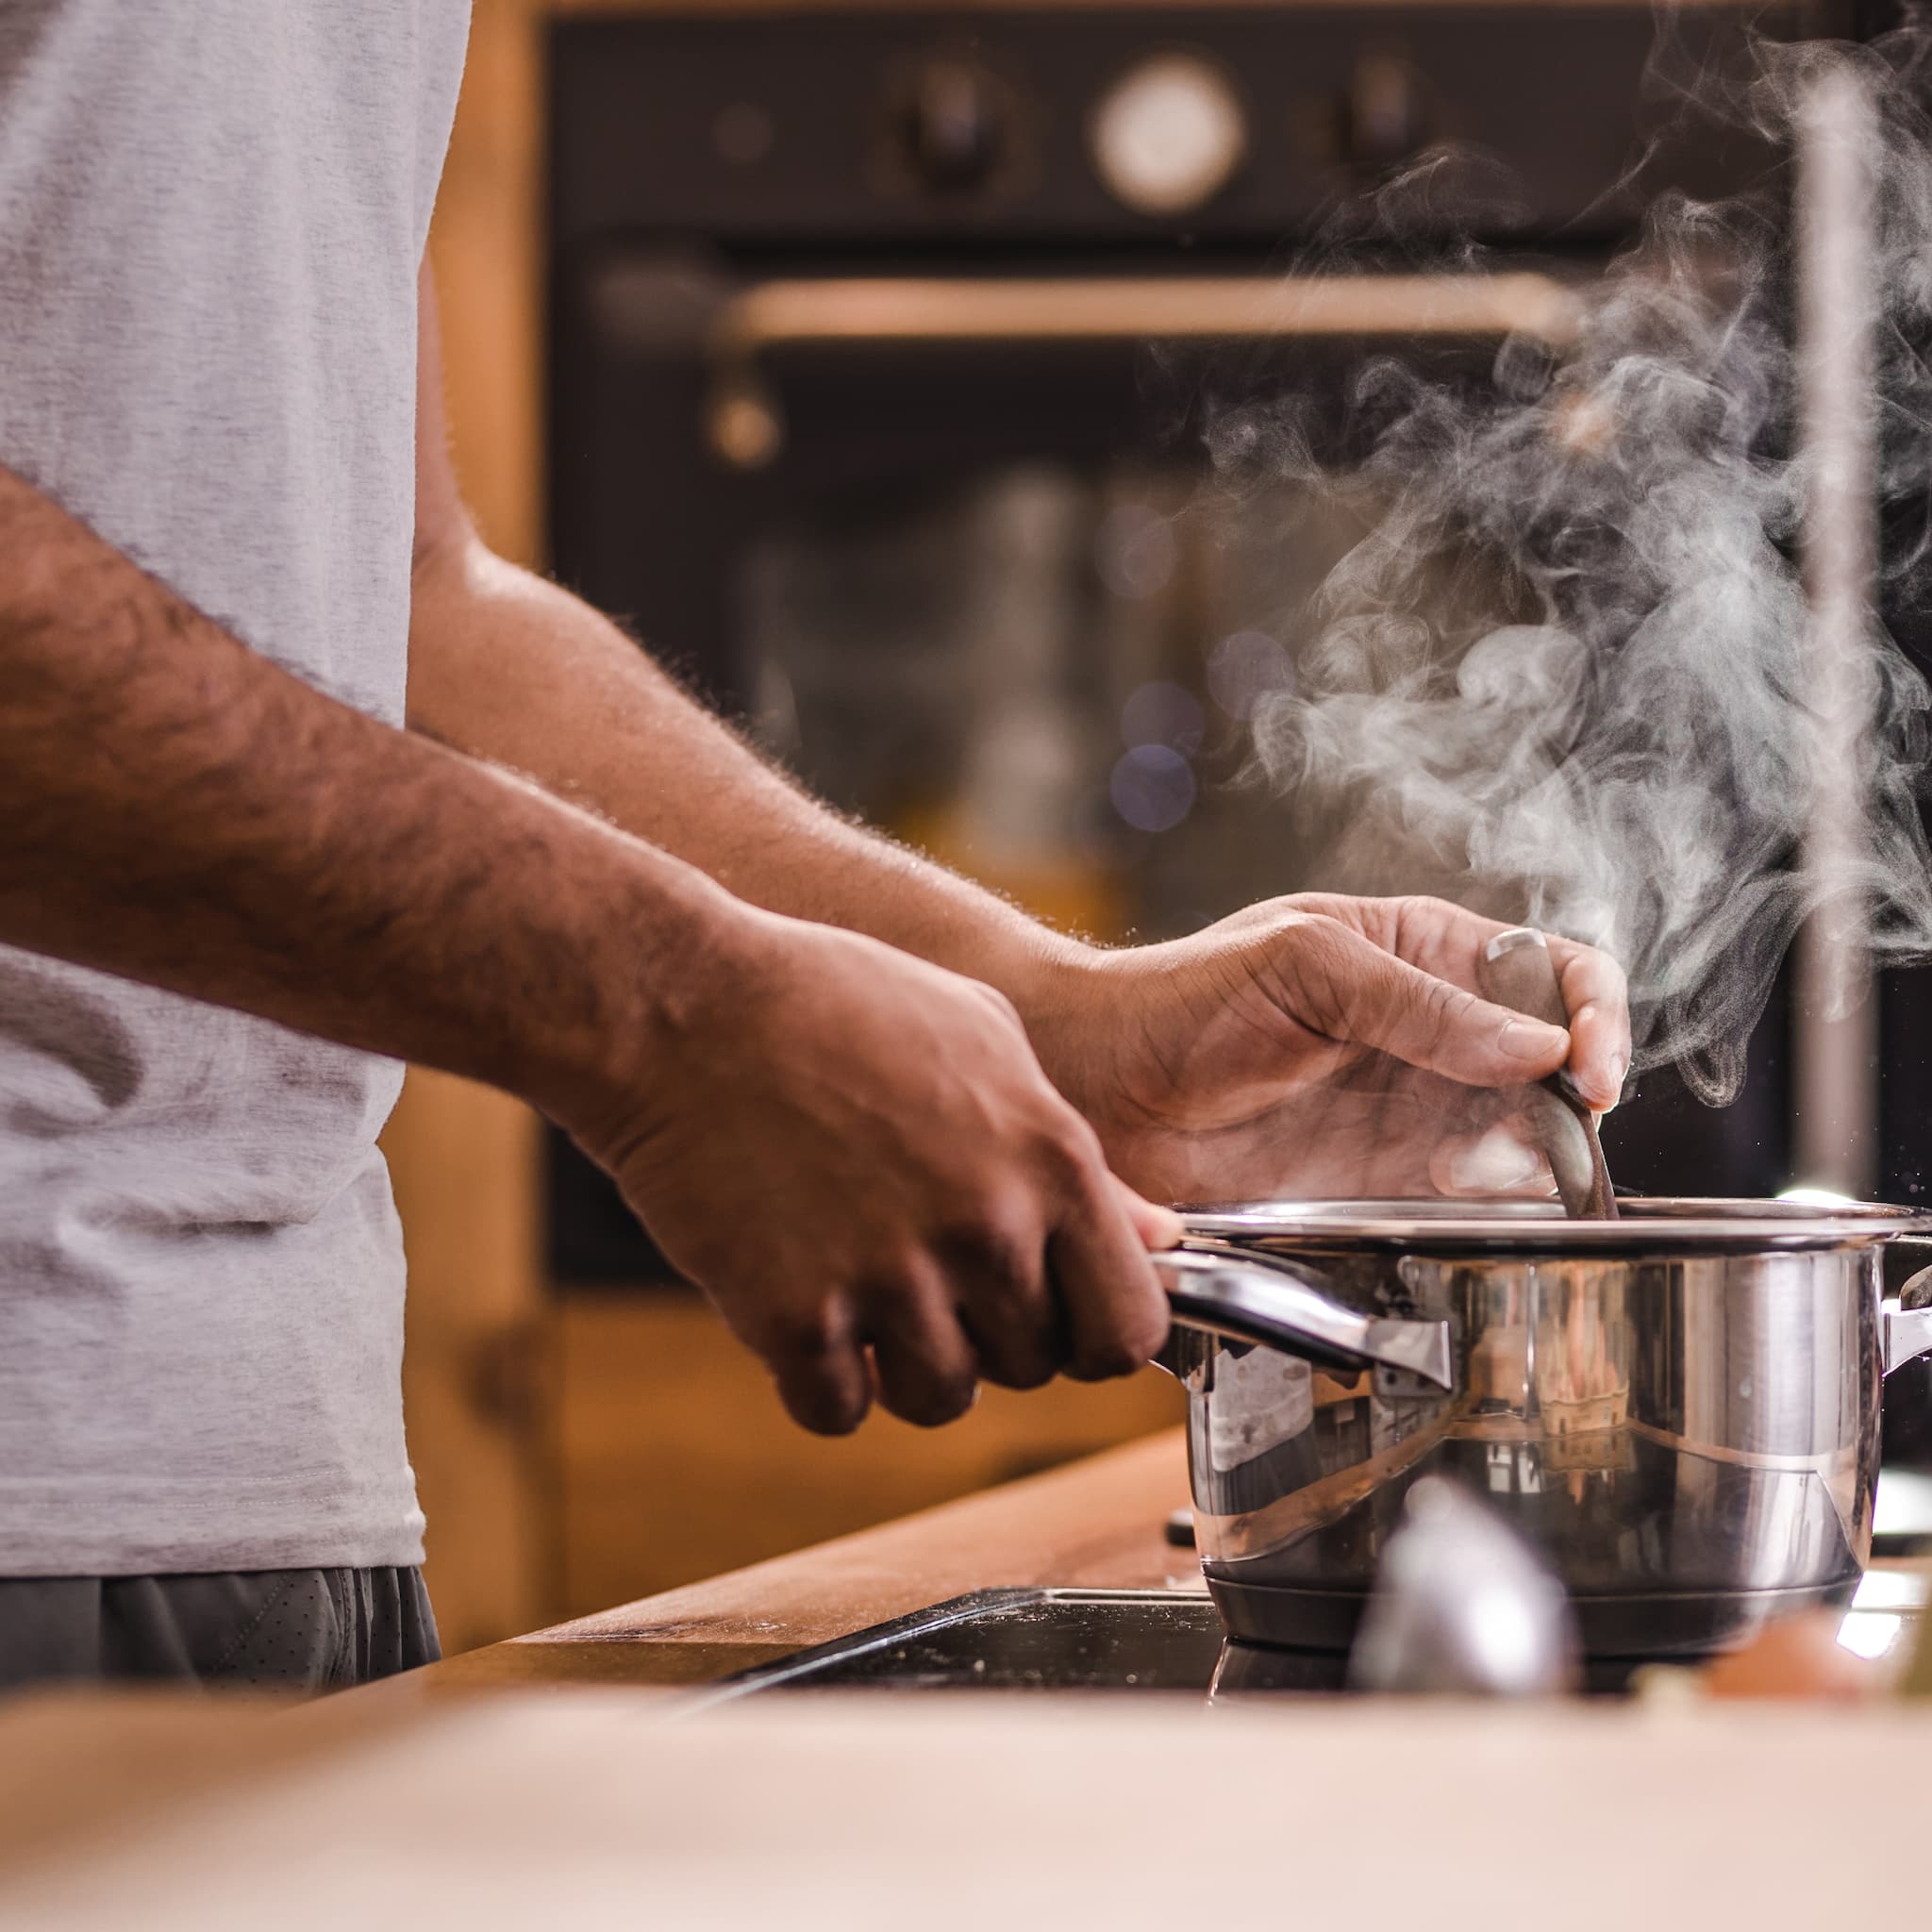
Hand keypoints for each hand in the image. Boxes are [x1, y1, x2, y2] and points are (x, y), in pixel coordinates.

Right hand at [559, 908, 1179, 1433]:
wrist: (681, 1006)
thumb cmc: (833, 1003)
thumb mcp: (984, 1041)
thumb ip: (1074, 1154)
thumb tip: (1158, 1238)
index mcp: (1049, 1160)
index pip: (1129, 1328)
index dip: (1094, 1335)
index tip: (1054, 1317)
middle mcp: (985, 1228)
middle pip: (1033, 1370)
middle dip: (989, 1339)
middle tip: (927, 1274)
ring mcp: (889, 1277)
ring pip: (940, 1402)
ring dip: (904, 1367)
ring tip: (863, 1284)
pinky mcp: (794, 1315)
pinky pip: (836, 1411)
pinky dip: (818, 1378)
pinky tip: (800, 1301)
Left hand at [1026, 894, 1629, 1204]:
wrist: (1104, 1089)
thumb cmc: (1185, 999)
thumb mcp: (1304, 968)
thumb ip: (1419, 1004)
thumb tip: (1537, 1048)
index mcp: (1423, 951)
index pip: (1551, 968)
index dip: (1595, 1011)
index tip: (1593, 1067)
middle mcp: (1434, 1028)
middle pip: (1556, 1057)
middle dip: (1581, 1094)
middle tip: (1569, 1131)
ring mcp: (1415, 1106)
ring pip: (1526, 1129)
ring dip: (1546, 1153)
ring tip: (1525, 1173)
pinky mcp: (1388, 1178)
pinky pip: (1472, 1192)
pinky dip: (1499, 1201)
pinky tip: (1484, 1200)